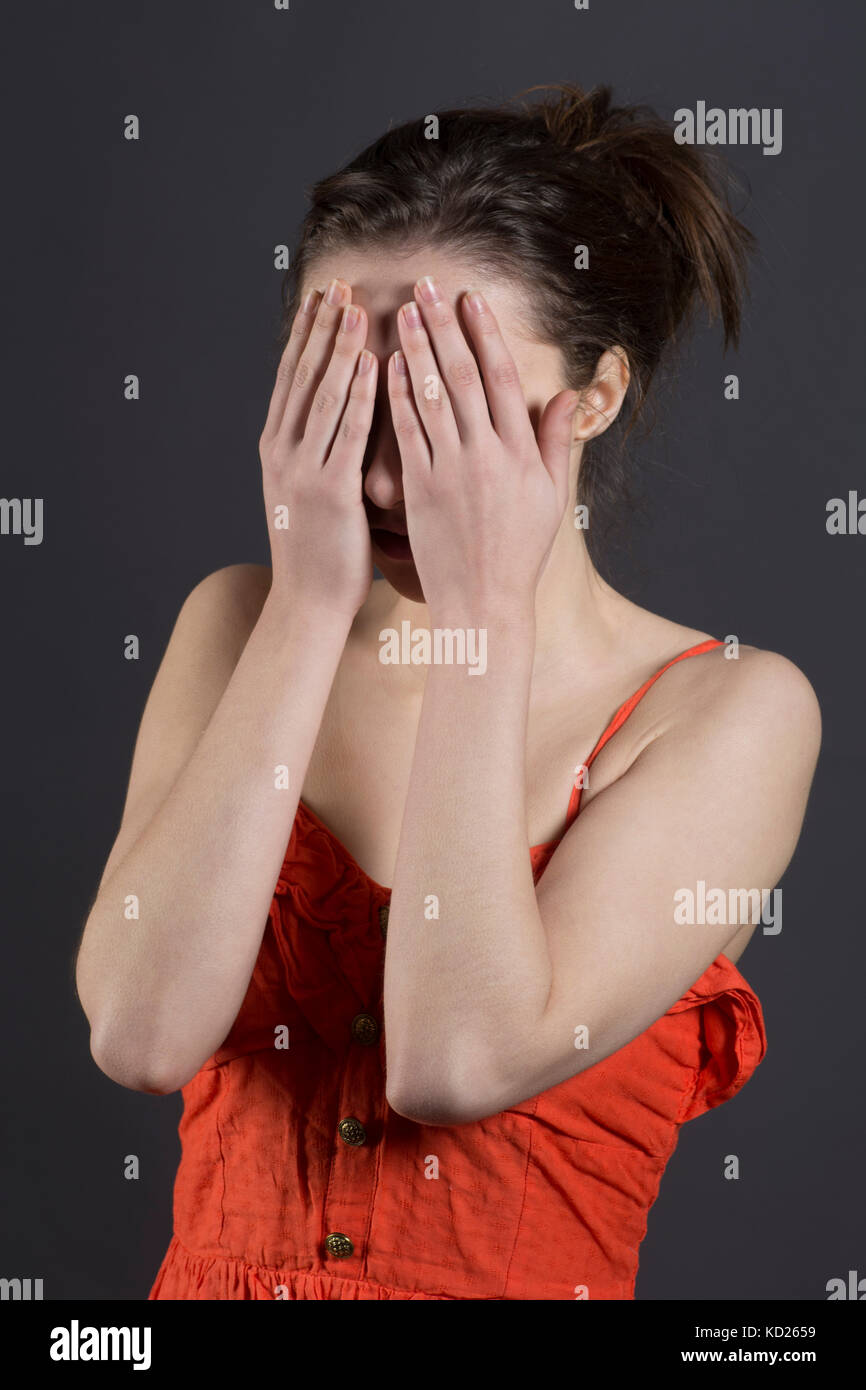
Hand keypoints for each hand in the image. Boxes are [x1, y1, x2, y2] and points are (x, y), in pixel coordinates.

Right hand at [258, 278, 376, 622]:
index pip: (292, 377)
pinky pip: (347, 432)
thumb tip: (341, 414)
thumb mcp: (310, 489)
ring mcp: (301, 470)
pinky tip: (374, 363)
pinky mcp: (328, 491)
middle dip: (321, 327)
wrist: (306, 602)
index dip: (307, 333)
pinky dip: (360, 394)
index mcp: (277, 447)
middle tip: (339, 283)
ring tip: (356, 307)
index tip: (322, 295)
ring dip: (340, 348)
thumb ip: (321, 449)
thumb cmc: (320, 549)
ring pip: (323, 395)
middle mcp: (282, 451)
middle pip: (303, 375)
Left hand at [387, 278, 578, 618]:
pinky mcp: (422, 491)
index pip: (501, 379)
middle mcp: (488, 455)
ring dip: (416, 349)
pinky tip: (386, 366)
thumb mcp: (551, 498)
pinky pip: (407, 434)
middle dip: (444, 326)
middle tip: (427, 285)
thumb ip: (555, 443)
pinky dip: (397, 397)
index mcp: (522, 453)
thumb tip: (564, 396)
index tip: (471, 299)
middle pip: (463, 376)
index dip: (485, 334)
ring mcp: (453, 472)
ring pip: (432, 397)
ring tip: (400, 311)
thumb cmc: (518, 554)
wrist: (484, 604)